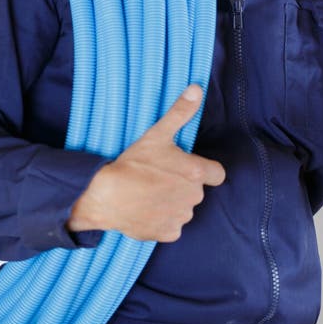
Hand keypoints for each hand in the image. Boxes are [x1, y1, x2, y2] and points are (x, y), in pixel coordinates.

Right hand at [68, 85, 224, 241]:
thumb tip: (197, 89)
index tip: (187, 167)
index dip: (205, 169)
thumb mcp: (158, 134)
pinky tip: (147, 209)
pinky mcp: (168, 234)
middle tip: (160, 176)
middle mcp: (193, 197)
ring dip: (173, 202)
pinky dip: (163, 220)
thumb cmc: (133, 164)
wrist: (105, 196)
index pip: (217, 174)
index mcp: (196, 173)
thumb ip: (181, 112)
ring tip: (151, 192)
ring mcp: (181, 217)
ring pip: (184, 208)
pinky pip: (172, 226)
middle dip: (184, 184)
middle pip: (197, 190)